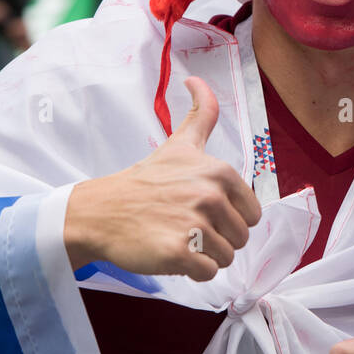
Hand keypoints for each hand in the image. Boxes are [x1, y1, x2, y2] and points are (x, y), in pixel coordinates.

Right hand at [63, 77, 261, 279]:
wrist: (101, 212)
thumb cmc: (144, 182)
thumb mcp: (180, 144)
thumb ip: (201, 114)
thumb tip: (197, 79)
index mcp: (220, 173)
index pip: (252, 213)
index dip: (230, 219)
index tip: (202, 212)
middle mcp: (211, 196)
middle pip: (241, 237)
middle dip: (218, 239)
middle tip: (187, 228)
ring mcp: (195, 225)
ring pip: (226, 257)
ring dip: (205, 256)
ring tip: (178, 239)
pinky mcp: (179, 253)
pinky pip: (208, 273)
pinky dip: (192, 271)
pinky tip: (172, 254)